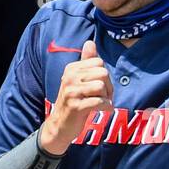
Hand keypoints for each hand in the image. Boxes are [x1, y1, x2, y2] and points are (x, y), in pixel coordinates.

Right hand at [39, 39, 112, 155]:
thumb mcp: (78, 80)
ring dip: (107, 97)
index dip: (105, 76)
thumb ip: (86, 62)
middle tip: (104, 97)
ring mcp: (71, 92)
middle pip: (103, 73)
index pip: (99, 62)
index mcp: (71, 69)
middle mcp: (69, 77)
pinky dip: (106, 107)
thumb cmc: (73, 102)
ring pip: (101, 86)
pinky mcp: (76, 107)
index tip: (101, 87)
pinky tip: (104, 110)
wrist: (60, 126)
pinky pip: (99, 102)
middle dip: (108, 87)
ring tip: (102, 103)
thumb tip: (90, 42)